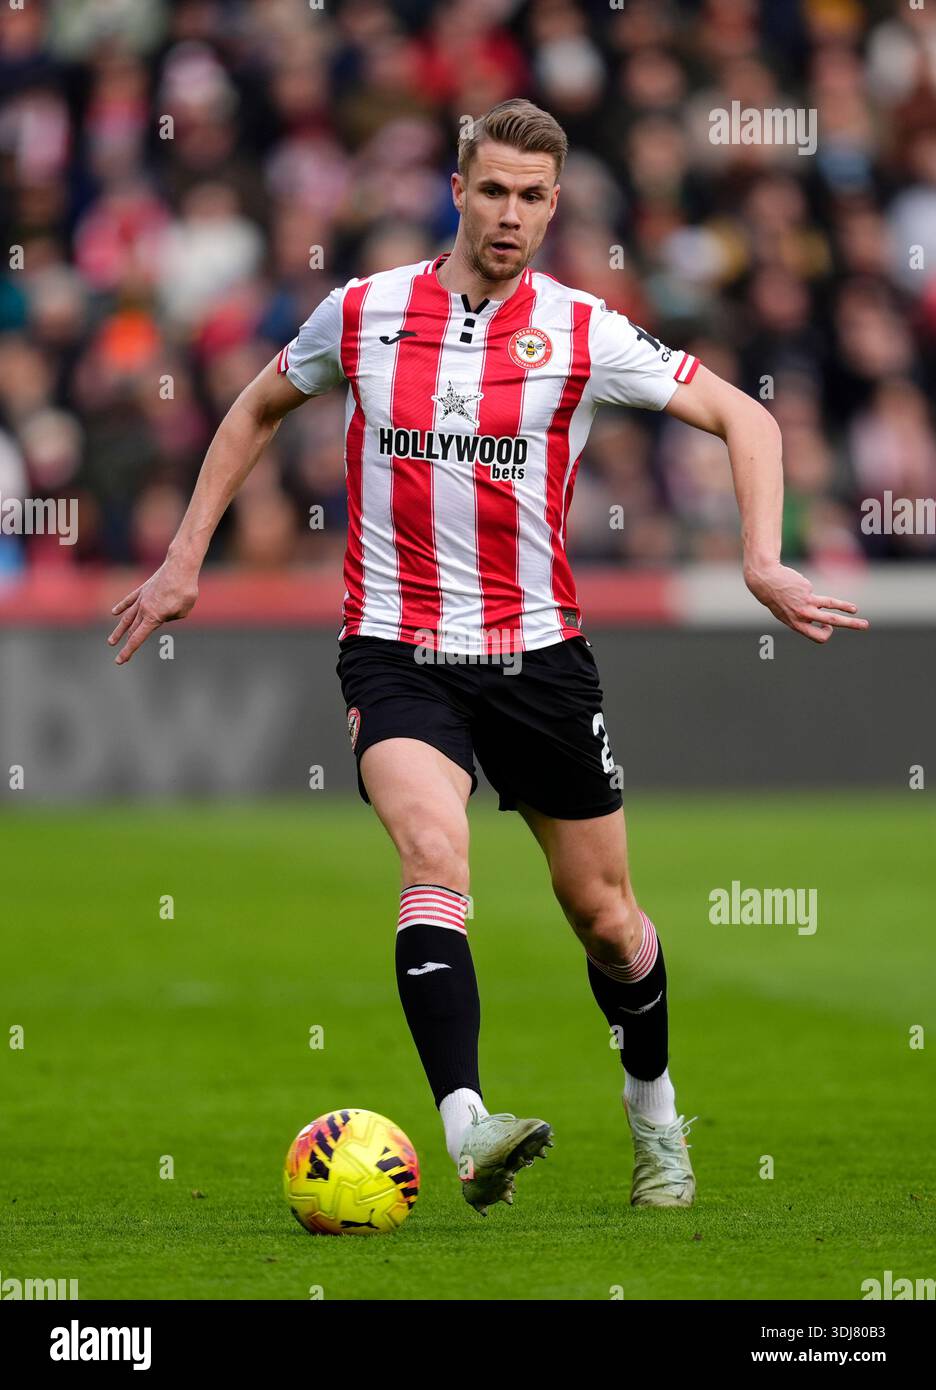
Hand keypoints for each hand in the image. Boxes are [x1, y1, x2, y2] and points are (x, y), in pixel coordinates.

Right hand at [107, 557, 199, 663]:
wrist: (180, 567)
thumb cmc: (185, 590)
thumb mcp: (183, 611)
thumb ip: (171, 617)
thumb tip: (163, 615)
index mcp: (153, 617)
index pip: (138, 638)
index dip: (128, 650)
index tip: (119, 660)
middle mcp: (144, 609)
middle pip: (132, 630)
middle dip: (125, 645)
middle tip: (119, 658)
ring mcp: (142, 598)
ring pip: (127, 617)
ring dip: (119, 630)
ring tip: (111, 641)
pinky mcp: (143, 589)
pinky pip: (129, 600)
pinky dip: (121, 607)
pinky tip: (114, 612)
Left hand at [743, 561, 868, 643]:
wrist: (766, 581)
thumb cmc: (777, 598)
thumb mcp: (787, 612)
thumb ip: (803, 617)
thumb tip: (820, 619)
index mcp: (796, 625)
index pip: (818, 636)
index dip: (826, 633)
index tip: (828, 626)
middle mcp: (802, 617)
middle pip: (831, 625)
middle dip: (849, 625)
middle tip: (865, 626)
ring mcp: (805, 605)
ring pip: (832, 611)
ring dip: (848, 611)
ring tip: (857, 611)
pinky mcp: (808, 592)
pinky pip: (823, 597)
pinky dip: (827, 598)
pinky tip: (819, 595)